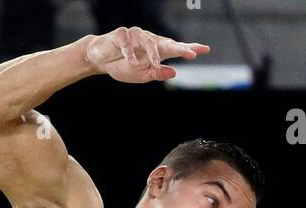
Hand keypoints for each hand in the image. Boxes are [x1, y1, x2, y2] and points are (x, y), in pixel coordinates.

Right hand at [86, 27, 208, 83]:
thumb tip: (174, 72)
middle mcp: (148, 41)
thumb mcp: (140, 75)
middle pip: (166, 43)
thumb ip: (156, 74)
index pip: (175, 48)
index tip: (204, 50)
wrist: (100, 60)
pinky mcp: (121, 35)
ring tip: (155, 64)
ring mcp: (135, 36)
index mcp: (155, 51)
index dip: (189, 48)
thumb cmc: (122, 66)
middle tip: (190, 54)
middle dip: (178, 48)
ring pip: (148, 41)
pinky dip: (129, 53)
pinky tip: (132, 62)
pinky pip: (127, 43)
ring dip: (152, 53)